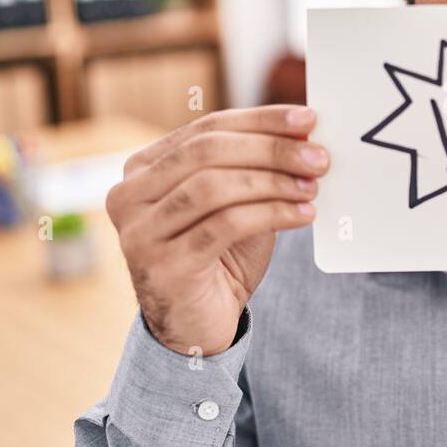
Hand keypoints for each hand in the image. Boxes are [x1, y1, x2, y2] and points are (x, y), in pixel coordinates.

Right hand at [105, 105, 328, 355]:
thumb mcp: (235, 204)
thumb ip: (254, 168)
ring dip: (273, 181)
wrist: (196, 327)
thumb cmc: (219, 258)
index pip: (206, 127)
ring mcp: (139, 232)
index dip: (261, 120)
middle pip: (207, 152)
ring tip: (312, 187)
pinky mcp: (162, 265)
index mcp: (143, 168)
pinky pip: (224, 226)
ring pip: (213, 186)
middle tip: (318, 157)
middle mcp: (129, 195)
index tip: (308, 119)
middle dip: (271, 149)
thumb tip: (304, 133)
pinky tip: (303, 215)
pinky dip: (271, 214)